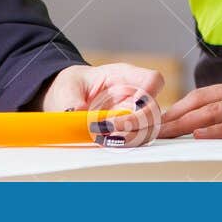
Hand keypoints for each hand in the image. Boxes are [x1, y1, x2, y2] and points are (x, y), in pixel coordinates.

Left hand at [42, 62, 164, 146]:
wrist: (70, 97)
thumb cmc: (74, 85)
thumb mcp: (68, 86)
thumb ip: (72, 99)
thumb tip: (76, 112)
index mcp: (125, 76)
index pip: (153, 79)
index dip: (150, 92)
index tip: (135, 104)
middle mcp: (135, 96)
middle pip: (153, 110)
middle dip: (135, 123)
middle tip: (110, 128)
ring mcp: (135, 115)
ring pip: (149, 130)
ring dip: (130, 138)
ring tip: (104, 138)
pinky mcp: (129, 132)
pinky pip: (138, 141)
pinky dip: (125, 145)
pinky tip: (106, 142)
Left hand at [158, 77, 221, 139]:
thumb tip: (216, 125)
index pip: (204, 95)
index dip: (180, 106)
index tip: (160, 118)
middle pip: (203, 102)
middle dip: (176, 115)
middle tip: (153, 128)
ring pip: (216, 111)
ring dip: (188, 123)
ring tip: (168, 131)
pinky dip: (220, 130)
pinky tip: (202, 135)